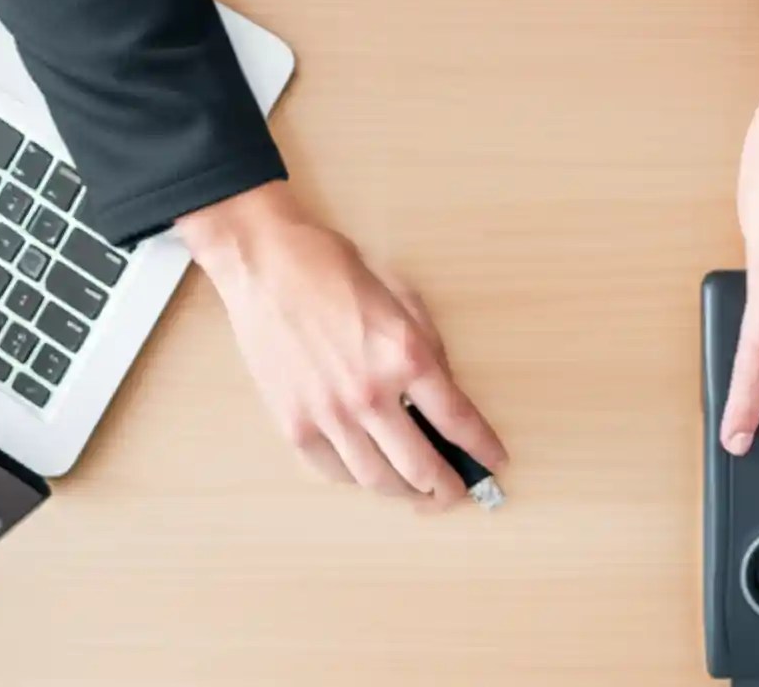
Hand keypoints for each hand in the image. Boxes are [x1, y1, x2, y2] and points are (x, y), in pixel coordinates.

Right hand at [176, 181, 507, 507]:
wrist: (265, 265)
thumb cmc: (333, 271)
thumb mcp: (402, 297)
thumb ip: (429, 348)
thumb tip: (446, 394)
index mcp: (406, 356)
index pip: (458, 421)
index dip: (481, 449)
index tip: (493, 462)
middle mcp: (370, 393)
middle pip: (421, 466)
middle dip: (447, 488)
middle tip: (456, 491)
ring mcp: (329, 414)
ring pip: (378, 480)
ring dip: (405, 493)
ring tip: (418, 492)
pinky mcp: (294, 424)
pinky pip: (334, 472)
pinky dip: (358, 479)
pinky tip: (370, 473)